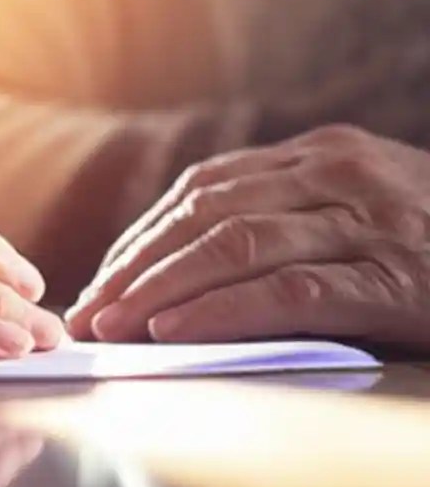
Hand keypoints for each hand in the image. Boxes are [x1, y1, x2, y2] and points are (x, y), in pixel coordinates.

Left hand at [66, 125, 429, 347]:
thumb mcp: (357, 214)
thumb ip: (284, 220)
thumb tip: (178, 270)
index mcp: (323, 154)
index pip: (202, 190)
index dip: (142, 239)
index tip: (100, 280)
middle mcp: (341, 173)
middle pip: (206, 212)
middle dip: (136, 265)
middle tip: (89, 310)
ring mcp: (372, 220)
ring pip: (236, 243)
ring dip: (161, 287)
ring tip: (114, 324)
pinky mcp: (397, 276)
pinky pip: (288, 290)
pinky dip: (220, 311)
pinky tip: (174, 331)